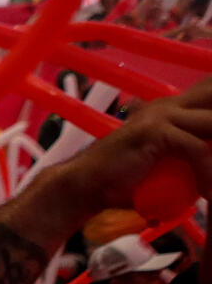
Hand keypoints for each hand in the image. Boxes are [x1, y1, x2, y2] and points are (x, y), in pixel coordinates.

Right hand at [56, 71, 211, 213]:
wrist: (84, 185)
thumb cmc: (122, 180)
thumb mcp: (164, 162)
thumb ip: (187, 155)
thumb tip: (207, 171)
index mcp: (171, 108)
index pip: (209, 90)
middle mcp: (169, 105)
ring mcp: (161, 116)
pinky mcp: (155, 132)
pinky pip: (197, 148)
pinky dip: (206, 172)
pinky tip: (205, 192)